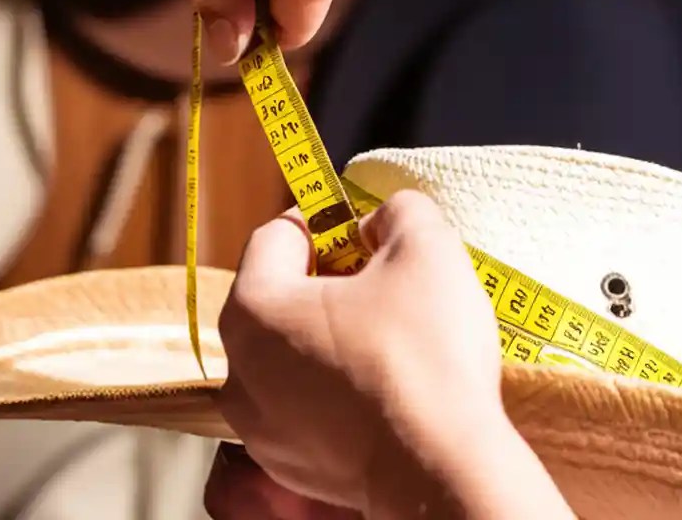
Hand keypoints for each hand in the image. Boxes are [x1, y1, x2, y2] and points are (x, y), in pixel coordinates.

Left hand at [215, 190, 510, 511]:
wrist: (442, 470)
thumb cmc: (425, 355)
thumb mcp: (426, 248)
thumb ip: (399, 212)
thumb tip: (382, 221)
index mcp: (253, 306)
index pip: (277, 236)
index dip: (324, 220)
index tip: (364, 227)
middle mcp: (239, 368)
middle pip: (280, 296)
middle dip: (329, 281)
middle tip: (385, 282)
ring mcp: (259, 424)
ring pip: (292, 354)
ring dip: (330, 338)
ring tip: (389, 340)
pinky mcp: (288, 464)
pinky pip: (306, 406)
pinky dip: (336, 391)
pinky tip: (384, 390)